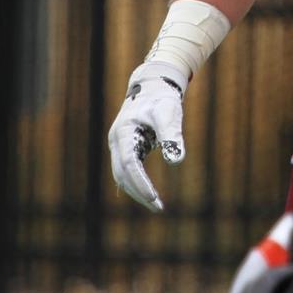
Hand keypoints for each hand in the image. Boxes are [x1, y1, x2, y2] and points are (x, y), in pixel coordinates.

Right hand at [107, 62, 187, 211]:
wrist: (153, 85)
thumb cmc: (162, 98)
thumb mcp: (168, 114)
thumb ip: (172, 136)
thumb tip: (176, 160)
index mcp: (123, 132)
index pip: (129, 164)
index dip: (140, 182)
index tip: (154, 198)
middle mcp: (116, 140)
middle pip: (122, 173)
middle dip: (138, 191)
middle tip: (157, 207)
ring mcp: (119, 144)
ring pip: (122, 174)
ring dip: (136, 190)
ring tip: (156, 204)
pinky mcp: (126, 147)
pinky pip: (127, 170)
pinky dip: (136, 183)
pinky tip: (149, 194)